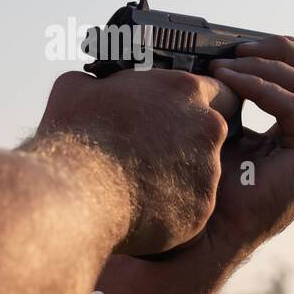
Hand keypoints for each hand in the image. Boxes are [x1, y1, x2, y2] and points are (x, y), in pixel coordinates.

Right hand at [35, 67, 239, 256]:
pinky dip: (170, 209)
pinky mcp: (200, 211)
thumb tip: (93, 86)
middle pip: (211, 134)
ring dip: (178, 176)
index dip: (197, 103)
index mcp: (186, 91)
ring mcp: (208, 172)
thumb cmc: (76, 136)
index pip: (217, 90)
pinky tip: (139, 209)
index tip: (179, 113)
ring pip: (201, 173)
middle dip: (188, 141)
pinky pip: (190, 207)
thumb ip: (100, 83)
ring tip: (138, 184)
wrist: (76, 195)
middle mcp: (207, 129)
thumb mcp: (77, 88)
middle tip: (153, 151)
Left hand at [197, 35, 293, 255]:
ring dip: (265, 66)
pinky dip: (262, 88)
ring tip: (226, 68)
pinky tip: (233, 83)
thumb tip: (235, 54)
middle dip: (281, 50)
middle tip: (239, 49)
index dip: (288, 49)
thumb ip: (247, 93)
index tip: (243, 46)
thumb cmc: (212, 183)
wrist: (207, 228)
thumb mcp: (231, 124)